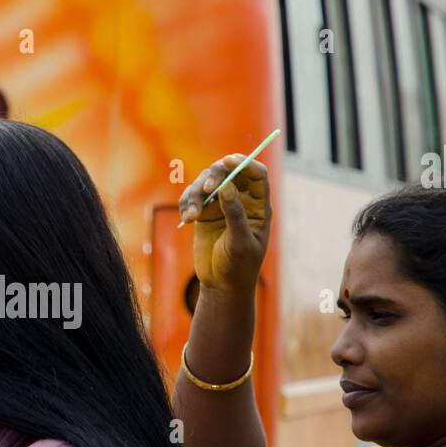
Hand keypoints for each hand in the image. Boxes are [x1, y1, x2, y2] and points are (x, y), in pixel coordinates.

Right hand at [178, 156, 271, 293]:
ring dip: (196, 193)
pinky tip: (187, 219)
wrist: (222, 285)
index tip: (229, 161)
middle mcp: (240, 200)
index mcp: (258, 206)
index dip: (245, 164)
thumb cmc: (239, 267)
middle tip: (206, 188)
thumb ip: (235, 214)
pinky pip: (192, 197)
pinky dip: (187, 204)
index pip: (257, 175)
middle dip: (216, 175)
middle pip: (229, 171)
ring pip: (206, 182)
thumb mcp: (240, 243)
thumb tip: (228, 187)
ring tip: (192, 215)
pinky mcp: (204, 212)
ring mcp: (221, 204)